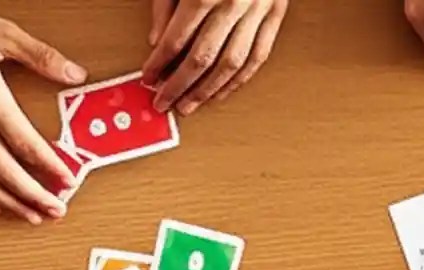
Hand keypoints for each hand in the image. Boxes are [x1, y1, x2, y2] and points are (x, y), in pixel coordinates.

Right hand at [0, 0, 86, 222]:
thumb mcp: (2, 32)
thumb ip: (42, 56)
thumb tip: (75, 72)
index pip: (25, 143)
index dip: (50, 167)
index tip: (68, 182)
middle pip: (3, 170)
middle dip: (33, 195)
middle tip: (56, 210)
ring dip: (6, 201)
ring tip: (30, 215)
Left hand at [142, 0, 288, 115]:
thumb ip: (166, 2)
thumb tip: (157, 41)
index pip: (176, 39)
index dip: (159, 63)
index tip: (148, 79)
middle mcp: (234, 3)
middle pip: (203, 58)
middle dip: (180, 85)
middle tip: (164, 101)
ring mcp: (258, 11)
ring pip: (232, 64)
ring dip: (209, 90)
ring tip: (190, 104)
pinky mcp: (275, 14)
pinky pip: (259, 56)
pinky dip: (240, 79)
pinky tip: (223, 91)